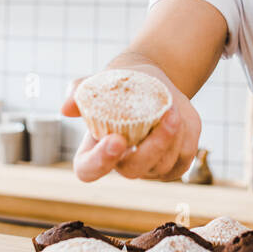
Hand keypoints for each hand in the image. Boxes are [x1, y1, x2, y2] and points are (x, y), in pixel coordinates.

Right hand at [61, 70, 201, 182]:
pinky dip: (186, 139)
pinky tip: (182, 117)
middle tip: (168, 116)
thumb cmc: (119, 84)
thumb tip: (66, 108)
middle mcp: (120, 165)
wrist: (151, 83)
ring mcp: (147, 169)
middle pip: (133, 170)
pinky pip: (182, 161)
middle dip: (153, 146)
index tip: (116, 139)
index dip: (100, 161)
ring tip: (174, 108)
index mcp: (94, 150)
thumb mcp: (101, 81)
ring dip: (173, 138)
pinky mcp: (172, 166)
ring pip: (163, 166)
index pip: (88, 170)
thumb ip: (81, 91)